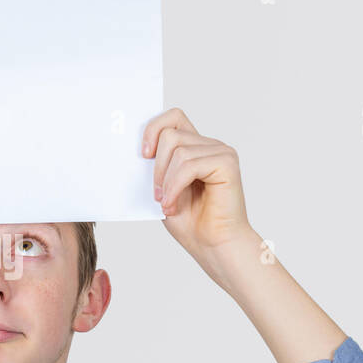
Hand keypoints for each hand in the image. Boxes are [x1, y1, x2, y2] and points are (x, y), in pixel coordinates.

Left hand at [142, 108, 253, 258]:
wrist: (213, 245)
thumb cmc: (191, 222)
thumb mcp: (162, 189)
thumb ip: (155, 167)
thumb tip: (137, 150)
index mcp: (195, 147)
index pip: (173, 117)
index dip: (153, 128)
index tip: (143, 155)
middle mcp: (209, 145)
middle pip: (170, 133)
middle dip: (156, 166)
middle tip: (156, 193)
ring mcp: (220, 152)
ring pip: (179, 150)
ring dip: (165, 181)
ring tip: (166, 203)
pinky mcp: (226, 164)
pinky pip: (189, 165)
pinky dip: (175, 186)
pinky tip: (172, 204)